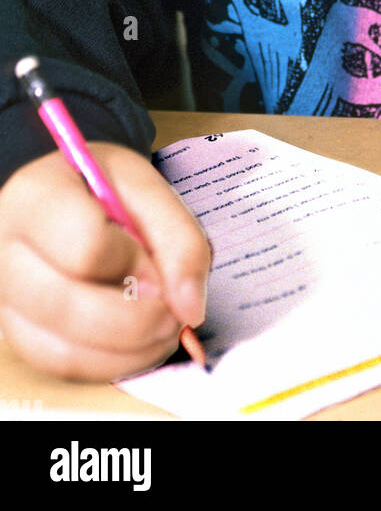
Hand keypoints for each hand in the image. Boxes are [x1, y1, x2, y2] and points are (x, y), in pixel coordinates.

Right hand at [0, 142, 210, 380]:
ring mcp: (5, 298)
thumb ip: (178, 238)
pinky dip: (111, 365)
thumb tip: (190, 308)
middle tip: (174, 313)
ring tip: (164, 329)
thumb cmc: (102, 188)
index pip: (85, 244)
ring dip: (128, 351)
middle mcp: (5, 250)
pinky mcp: (17, 333)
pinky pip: (61, 366)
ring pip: (62, 349)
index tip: (160, 268)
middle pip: (66, 307)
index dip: (134, 265)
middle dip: (136, 320)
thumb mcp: (145, 187)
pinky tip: (140, 344)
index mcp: (35, 195)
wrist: (65, 197)